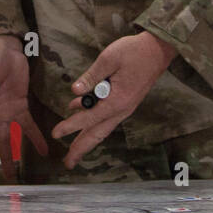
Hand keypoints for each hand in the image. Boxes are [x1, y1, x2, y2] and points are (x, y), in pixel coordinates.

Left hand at [51, 31, 177, 168]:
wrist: (157, 50)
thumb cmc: (134, 51)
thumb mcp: (109, 58)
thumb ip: (91, 76)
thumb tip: (75, 92)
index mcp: (117, 101)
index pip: (89, 118)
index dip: (70, 126)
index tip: (55, 133)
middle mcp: (121, 109)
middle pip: (98, 133)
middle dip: (81, 148)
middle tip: (67, 162)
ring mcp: (124, 108)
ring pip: (102, 129)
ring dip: (87, 140)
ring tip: (73, 151)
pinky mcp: (125, 102)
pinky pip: (106, 119)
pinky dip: (93, 125)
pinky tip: (81, 117)